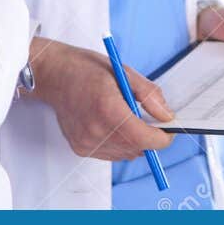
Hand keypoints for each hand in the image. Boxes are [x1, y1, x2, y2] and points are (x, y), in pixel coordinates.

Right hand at [28, 38, 174, 160]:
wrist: (54, 76)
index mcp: (109, 109)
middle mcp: (96, 130)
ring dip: (135, 140)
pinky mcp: (80, 149)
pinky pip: (112, 154)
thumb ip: (149, 95)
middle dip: (150, 136)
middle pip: (138, 147)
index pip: (145, 138)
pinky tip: (112, 124)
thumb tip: (167, 116)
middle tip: (149, 118)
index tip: (169, 130)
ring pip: (127, 153)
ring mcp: (86, 142)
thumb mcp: (124, 72)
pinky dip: (120, 143)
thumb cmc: (87, 70)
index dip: (163, 138)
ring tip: (126, 117)